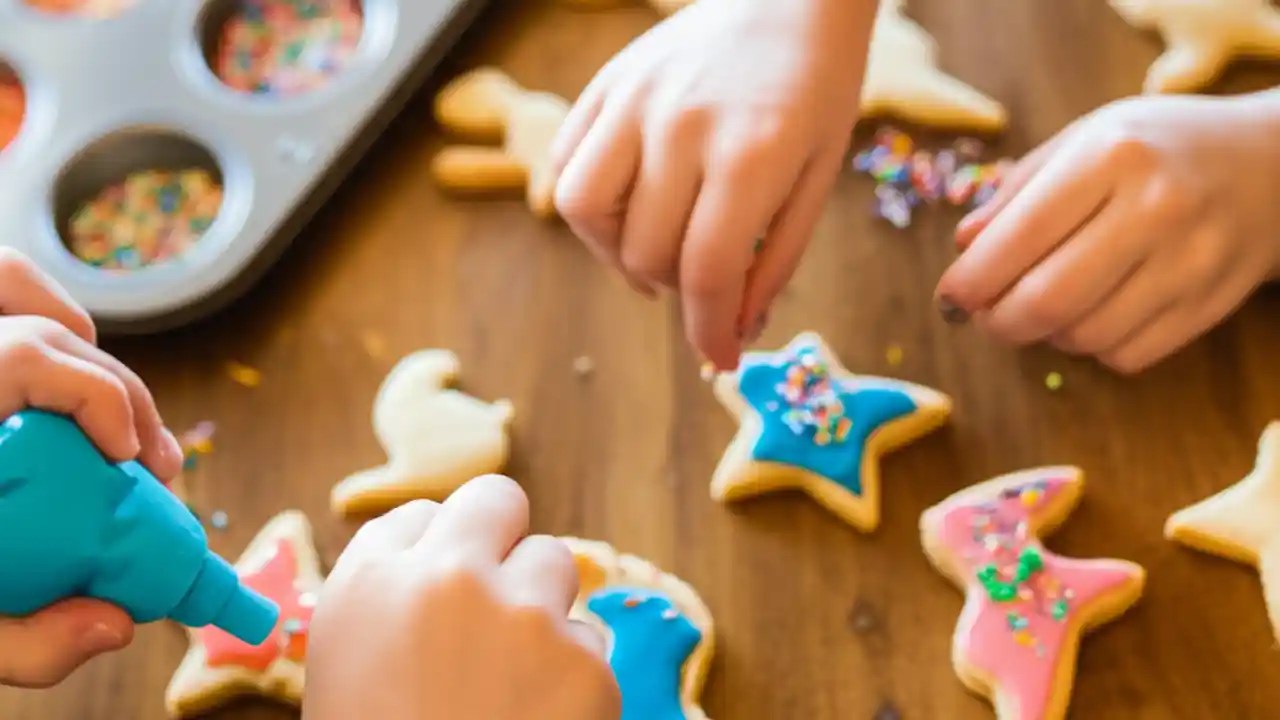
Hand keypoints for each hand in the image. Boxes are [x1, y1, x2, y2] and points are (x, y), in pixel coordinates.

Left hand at [0, 248, 182, 686]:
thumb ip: (16, 640)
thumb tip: (114, 624)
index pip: (28, 357)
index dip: (101, 397)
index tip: (131, 463)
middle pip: (40, 327)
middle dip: (115, 391)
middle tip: (143, 463)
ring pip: (7, 283)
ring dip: (70, 336)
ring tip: (101, 405)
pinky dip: (29, 318)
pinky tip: (45, 385)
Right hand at [304, 476, 619, 719]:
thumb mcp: (346, 664)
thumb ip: (389, 595)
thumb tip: (437, 543)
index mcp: (367, 582)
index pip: (418, 514)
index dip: (432, 553)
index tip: (437, 592)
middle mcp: (446, 578)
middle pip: (497, 501)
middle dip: (500, 536)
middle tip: (497, 592)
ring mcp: (522, 614)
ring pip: (554, 564)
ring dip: (539, 608)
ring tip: (508, 683)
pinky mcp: (584, 661)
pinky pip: (586, 641)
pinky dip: (570, 679)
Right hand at [552, 0, 875, 368]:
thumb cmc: (817, 88)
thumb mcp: (819, 177)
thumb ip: (776, 259)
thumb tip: (733, 331)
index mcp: (750, 152)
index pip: (707, 272)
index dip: (710, 331)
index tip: (720, 356)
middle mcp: (679, 126)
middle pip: (646, 252)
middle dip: (677, 289)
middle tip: (706, 276)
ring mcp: (633, 100)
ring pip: (583, 212)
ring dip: (616, 251)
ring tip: (655, 244)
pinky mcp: (605, 85)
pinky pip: (567, 163)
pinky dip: (588, 205)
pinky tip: (628, 206)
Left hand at [936, 92, 1279, 373]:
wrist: (1271, 163)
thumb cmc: (1157, 148)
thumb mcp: (1084, 140)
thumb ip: (1017, 192)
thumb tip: (964, 248)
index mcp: (1111, 156)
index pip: (1018, 238)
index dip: (970, 281)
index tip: (950, 297)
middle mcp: (1156, 208)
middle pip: (1046, 302)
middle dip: (998, 323)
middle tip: (985, 318)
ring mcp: (1191, 262)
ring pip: (1083, 337)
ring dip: (1045, 335)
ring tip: (1044, 306)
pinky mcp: (1211, 304)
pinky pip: (1126, 356)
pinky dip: (1092, 347)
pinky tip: (1093, 314)